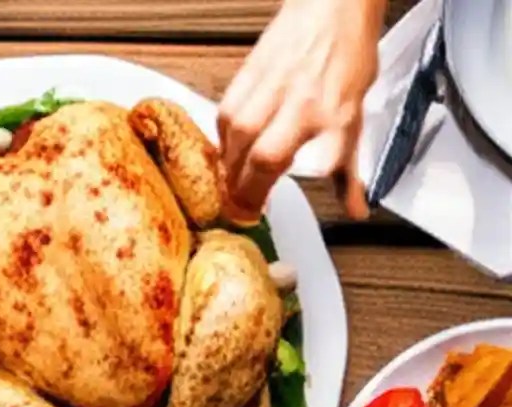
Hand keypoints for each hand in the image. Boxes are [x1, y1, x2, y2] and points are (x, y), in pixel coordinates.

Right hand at [217, 0, 384, 222]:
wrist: (331, 5)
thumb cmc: (345, 55)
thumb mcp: (355, 114)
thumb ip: (349, 167)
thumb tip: (354, 207)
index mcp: (330, 111)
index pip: (297, 162)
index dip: (274, 193)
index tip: (264, 214)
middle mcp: (298, 100)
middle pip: (258, 155)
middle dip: (244, 189)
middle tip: (240, 208)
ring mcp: (270, 86)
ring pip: (235, 137)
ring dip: (230, 167)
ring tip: (231, 182)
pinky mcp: (247, 75)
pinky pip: (224, 115)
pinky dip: (223, 139)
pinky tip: (228, 150)